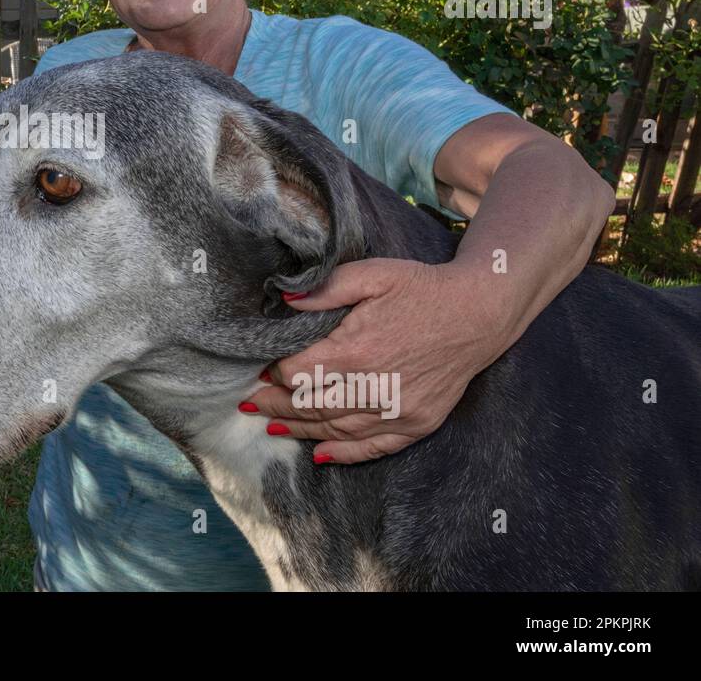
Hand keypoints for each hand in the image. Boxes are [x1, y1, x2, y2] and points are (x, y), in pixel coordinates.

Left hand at [239, 258, 511, 464]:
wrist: (478, 313)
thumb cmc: (422, 288)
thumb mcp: (373, 274)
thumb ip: (326, 288)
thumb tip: (285, 300)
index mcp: (358, 349)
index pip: (300, 372)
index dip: (276, 373)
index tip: (260, 370)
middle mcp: (375, 386)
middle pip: (311, 405)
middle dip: (277, 405)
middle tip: (250, 404)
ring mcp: (398, 409)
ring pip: (336, 428)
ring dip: (301, 429)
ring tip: (272, 425)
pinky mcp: (418, 423)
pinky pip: (374, 446)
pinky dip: (344, 453)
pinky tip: (321, 454)